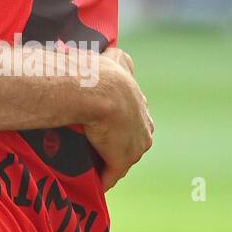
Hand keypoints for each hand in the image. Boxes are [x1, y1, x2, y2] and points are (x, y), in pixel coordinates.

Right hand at [83, 47, 153, 190]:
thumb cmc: (98, 71)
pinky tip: (91, 180)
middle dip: (117, 141)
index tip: (104, 121)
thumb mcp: (115, 58)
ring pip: (122, 156)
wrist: (96, 87)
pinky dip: (102, 178)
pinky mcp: (122, 159)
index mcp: (140, 103)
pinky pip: (112, 174)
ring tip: (88, 160)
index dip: (120, 120)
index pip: (135, 116)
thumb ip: (119, 59)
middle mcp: (144, 124)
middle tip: (93, 141)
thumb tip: (117, 51)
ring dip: (108, 159)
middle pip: (131, 138)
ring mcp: (135, 144)